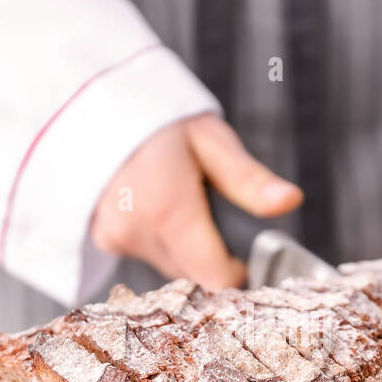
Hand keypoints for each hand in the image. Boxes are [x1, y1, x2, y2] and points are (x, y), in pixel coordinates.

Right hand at [89, 112, 302, 288]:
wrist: (91, 104)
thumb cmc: (158, 117)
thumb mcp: (210, 139)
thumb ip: (248, 180)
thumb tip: (290, 201)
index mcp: (170, 209)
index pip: (216, 277)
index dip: (238, 270)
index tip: (245, 252)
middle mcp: (139, 231)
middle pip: (196, 274)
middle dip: (211, 250)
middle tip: (208, 205)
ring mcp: (117, 238)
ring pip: (172, 266)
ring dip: (185, 244)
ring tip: (177, 196)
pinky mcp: (103, 239)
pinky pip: (148, 253)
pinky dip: (159, 237)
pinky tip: (154, 203)